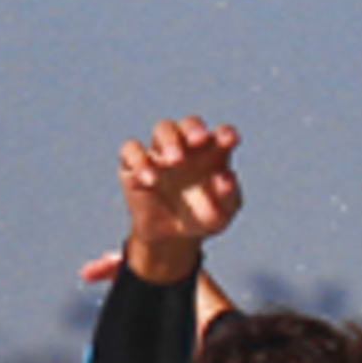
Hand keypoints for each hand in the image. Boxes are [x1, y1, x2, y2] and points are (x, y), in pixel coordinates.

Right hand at [114, 115, 240, 285]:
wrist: (170, 238)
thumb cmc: (200, 219)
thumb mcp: (219, 217)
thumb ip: (228, 198)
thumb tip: (226, 179)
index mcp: (213, 153)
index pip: (222, 134)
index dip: (226, 134)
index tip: (230, 140)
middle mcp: (187, 146)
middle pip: (190, 124)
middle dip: (194, 128)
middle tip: (199, 139)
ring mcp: (160, 152)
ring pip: (163, 129)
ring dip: (169, 140)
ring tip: (174, 160)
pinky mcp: (134, 164)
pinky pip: (131, 151)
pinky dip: (139, 160)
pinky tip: (149, 179)